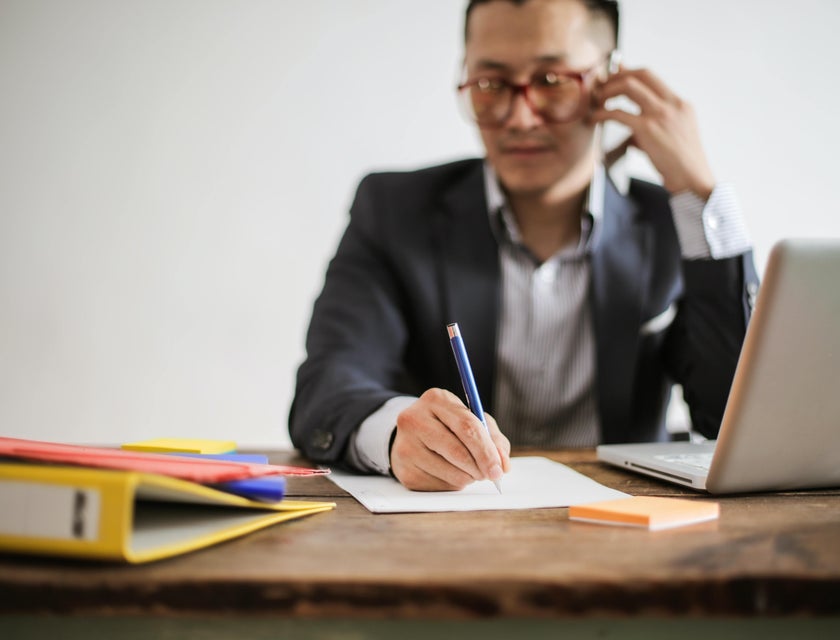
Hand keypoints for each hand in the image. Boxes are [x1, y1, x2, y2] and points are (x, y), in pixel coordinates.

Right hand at [390, 388, 510, 490]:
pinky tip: (450, 473)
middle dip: (480, 467)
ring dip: (468, 477)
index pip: (467, 426)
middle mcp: (414, 419)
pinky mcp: (404, 470)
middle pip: (457, 450)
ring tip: (469, 470)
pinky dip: (453, 484)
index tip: (499, 468)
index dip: (486, 450)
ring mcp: (405, 446)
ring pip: (450, 472)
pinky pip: (439, 486)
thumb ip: (492, 438)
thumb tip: (502, 465)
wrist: (411, 436)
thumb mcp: (471, 420)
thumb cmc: (448, 426)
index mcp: (435, 399)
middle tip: (492, 475)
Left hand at [590, 67, 714, 198]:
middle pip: (641, 74)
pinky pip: (618, 113)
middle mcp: (672, 104)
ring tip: (597, 100)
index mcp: (680, 104)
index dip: (630, 72)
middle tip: (602, 85)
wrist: (692, 179)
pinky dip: (601, 113)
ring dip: (608, 90)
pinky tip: (594, 118)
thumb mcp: (674, 136)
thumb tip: (631, 125)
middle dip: (617, 76)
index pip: (652, 77)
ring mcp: (660, 114)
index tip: (615, 74)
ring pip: (629, 86)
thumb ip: (654, 125)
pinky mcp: (647, 129)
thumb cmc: (681, 164)